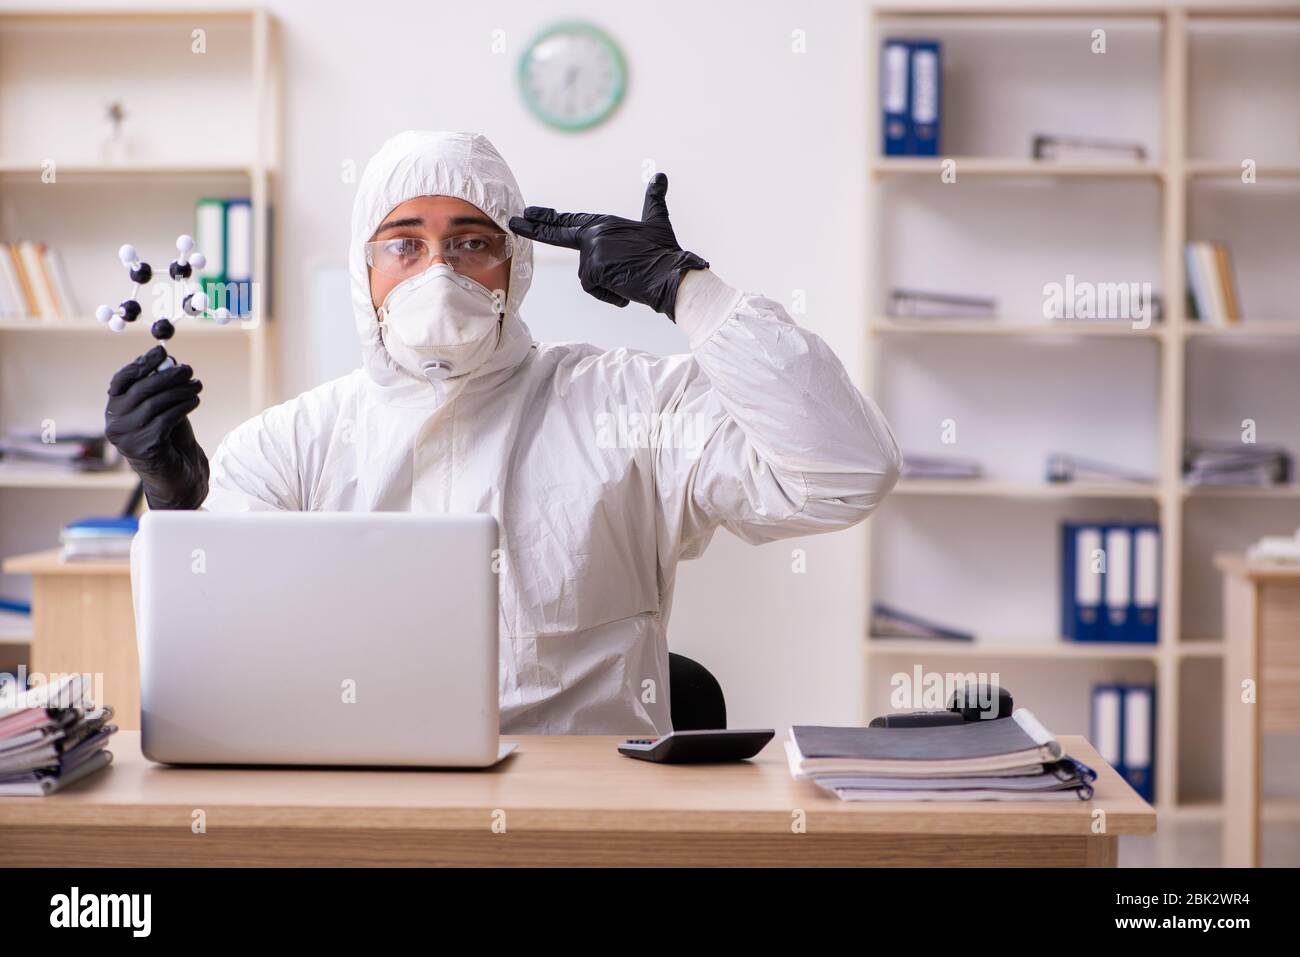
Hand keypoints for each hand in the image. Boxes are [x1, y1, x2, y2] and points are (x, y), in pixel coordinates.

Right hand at [104, 345, 209, 509]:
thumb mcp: (164, 409)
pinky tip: (195, 400)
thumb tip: (170, 359)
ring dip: (180, 390)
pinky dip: (183, 405)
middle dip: (167, 376)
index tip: (162, 351)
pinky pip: (166, 418)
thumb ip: (162, 389)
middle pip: (140, 389)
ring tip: (197, 385)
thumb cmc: (171, 441)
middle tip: (189, 369)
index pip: (122, 380)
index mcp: (114, 411)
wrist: (180, 479)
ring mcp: (127, 438)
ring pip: (155, 403)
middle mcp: (115, 424)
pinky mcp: (145, 447)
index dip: (142, 363)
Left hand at [509, 172, 708, 320]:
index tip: (528, 212)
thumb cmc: (666, 252)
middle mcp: (594, 235)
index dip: (547, 217)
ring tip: (629, 279)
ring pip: (589, 278)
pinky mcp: (594, 269)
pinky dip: (610, 295)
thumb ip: (654, 200)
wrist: (672, 275)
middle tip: (514, 220)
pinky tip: (626, 289)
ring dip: (607, 285)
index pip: (569, 221)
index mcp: (603, 224)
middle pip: (558, 234)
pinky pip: (595, 288)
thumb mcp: (657, 223)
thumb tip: (661, 174)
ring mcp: (593, 252)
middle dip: (534, 227)